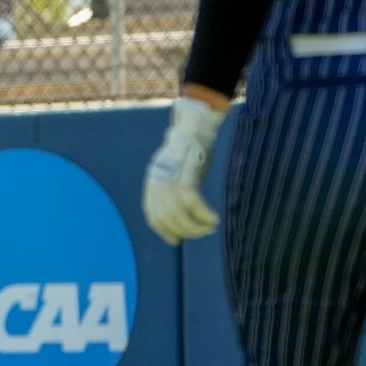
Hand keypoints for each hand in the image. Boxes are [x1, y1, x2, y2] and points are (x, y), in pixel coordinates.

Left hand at [143, 97, 225, 244]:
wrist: (196, 125)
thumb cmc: (190, 150)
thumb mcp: (176, 171)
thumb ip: (173, 190)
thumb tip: (181, 214)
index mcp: (152, 182)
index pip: (152, 215)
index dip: (163, 231)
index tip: (176, 240)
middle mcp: (157, 181)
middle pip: (166, 217)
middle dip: (185, 230)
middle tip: (202, 232)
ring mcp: (169, 176)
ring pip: (179, 212)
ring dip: (196, 225)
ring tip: (210, 227)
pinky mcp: (185, 171)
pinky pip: (191, 200)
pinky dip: (203, 213)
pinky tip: (213, 219)